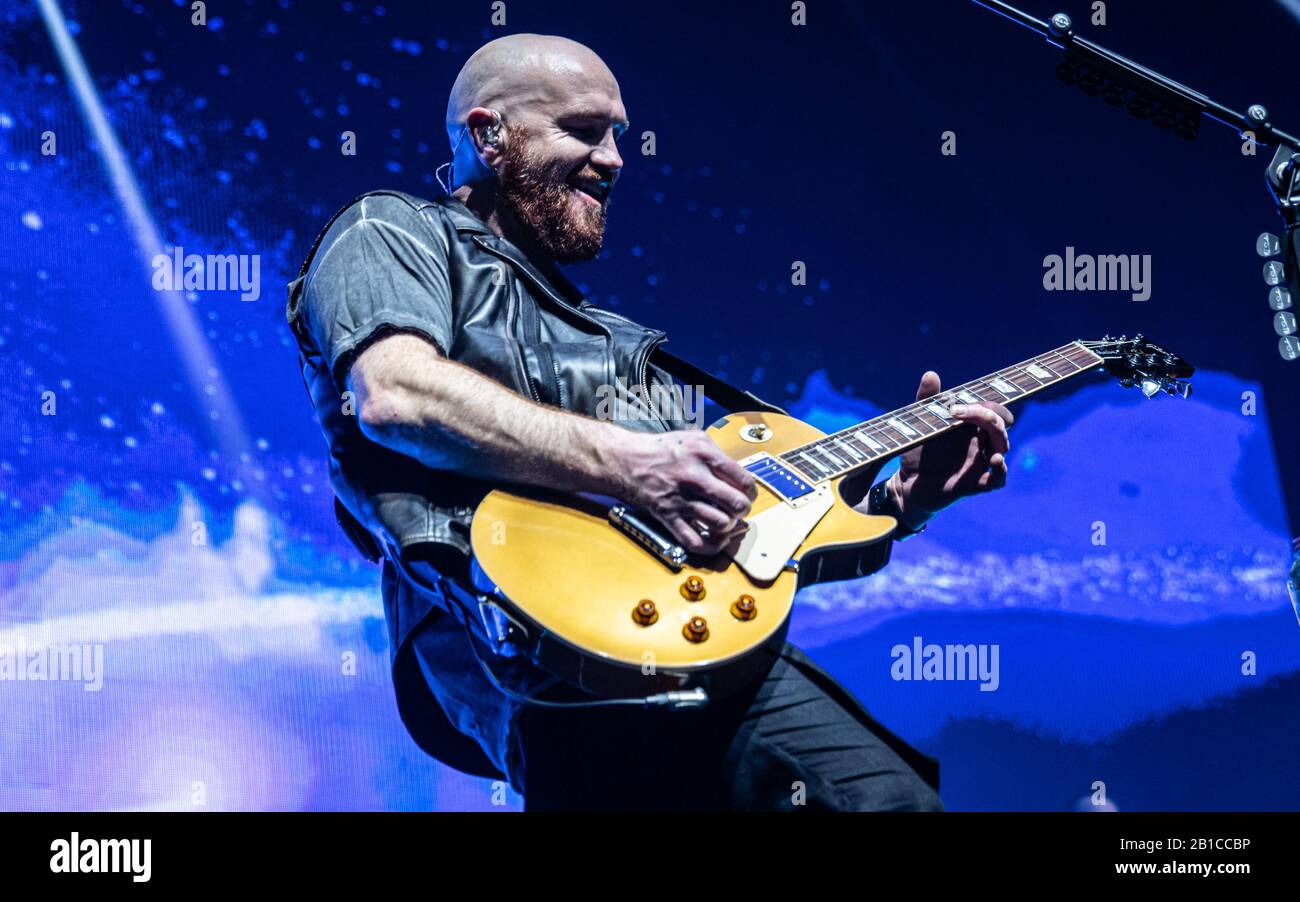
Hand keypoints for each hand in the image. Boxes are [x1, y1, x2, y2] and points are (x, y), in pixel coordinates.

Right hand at [611, 429, 755, 554]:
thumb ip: (717, 452)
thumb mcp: (693, 438)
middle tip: (739, 508)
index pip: (743, 480)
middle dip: (743, 509)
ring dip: (728, 525)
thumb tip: (737, 472)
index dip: (751, 491)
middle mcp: (695, 478)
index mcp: (704, 455)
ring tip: (726, 520)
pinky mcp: (669, 517)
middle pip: (736, 503)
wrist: (626, 461)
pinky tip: (714, 538)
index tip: (748, 494)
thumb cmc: (660, 449)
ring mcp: (681, 500)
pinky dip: (710, 545)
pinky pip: (695, 541)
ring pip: (720, 523)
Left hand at [890, 371, 1013, 526]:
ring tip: (988, 441)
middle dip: (987, 416)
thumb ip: (927, 400)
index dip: (979, 406)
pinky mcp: (975, 484)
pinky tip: (995, 463)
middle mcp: (979, 442)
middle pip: (999, 425)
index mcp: (970, 426)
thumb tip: (931, 374)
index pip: (987, 409)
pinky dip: (1000, 472)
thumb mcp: (920, 425)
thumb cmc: (918, 452)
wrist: (907, 483)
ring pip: (1002, 449)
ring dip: (999, 443)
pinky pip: (998, 480)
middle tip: (959, 413)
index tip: (953, 407)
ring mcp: (979, 463)